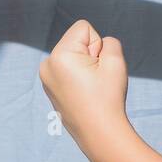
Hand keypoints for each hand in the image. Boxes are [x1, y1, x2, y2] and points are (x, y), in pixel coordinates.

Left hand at [39, 19, 130, 151]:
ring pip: (73, 54)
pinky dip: (78, 75)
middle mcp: (47, 64)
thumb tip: (97, 45)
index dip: (98, 44)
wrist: (100, 134)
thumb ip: (109, 42)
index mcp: (59, 55)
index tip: (98, 67)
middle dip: (90, 54)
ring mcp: (46, 77)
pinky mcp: (50, 87)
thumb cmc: (108, 98)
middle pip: (76, 40)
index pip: (84, 27)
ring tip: (90, 88)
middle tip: (95, 80)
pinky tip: (84, 94)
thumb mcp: (116, 61)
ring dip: (85, 65)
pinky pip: (68, 68)